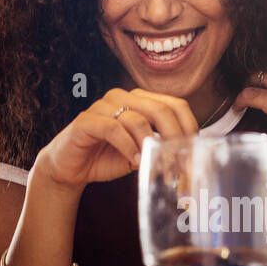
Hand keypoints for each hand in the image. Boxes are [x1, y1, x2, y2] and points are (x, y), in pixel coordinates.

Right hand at [34, 88, 197, 190]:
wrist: (70, 168)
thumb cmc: (107, 158)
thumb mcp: (142, 153)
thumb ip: (161, 149)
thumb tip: (190, 159)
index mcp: (141, 100)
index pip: (176, 105)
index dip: (189, 128)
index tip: (196, 152)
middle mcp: (123, 97)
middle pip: (161, 110)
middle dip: (175, 139)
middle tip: (181, 165)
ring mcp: (103, 106)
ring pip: (138, 119)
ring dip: (151, 146)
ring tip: (157, 167)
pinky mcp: (86, 120)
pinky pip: (113, 128)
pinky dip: (128, 146)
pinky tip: (134, 161)